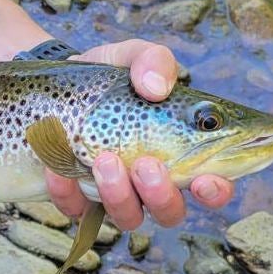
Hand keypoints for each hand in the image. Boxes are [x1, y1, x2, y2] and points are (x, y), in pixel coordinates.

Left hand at [44, 39, 234, 229]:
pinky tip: (58, 165)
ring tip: (103, 159)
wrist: (57, 84)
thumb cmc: (111, 77)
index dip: (216, 190)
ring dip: (119, 194)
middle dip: (161, 195)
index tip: (205, 180)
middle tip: (146, 164)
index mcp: (181, 153)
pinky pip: (75, 208)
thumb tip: (156, 87)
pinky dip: (67, 190)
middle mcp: (151, 184)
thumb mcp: (133, 56)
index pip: (211, 184)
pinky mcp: (76, 198)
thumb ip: (154, 61)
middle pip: (170, 212)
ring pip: (128, 217)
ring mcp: (114, 195)